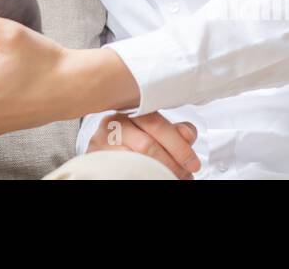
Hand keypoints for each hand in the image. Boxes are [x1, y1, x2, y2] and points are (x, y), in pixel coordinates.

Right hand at [86, 112, 201, 178]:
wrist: (110, 154)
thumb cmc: (134, 141)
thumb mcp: (156, 132)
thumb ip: (173, 131)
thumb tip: (188, 134)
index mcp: (131, 109)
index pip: (156, 123)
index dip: (178, 144)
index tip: (192, 162)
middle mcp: (113, 122)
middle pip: (147, 144)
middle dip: (171, 162)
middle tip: (184, 174)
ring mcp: (101, 140)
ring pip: (135, 159)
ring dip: (159, 171)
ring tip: (171, 177)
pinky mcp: (95, 157)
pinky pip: (122, 168)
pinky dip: (141, 174)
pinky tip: (150, 176)